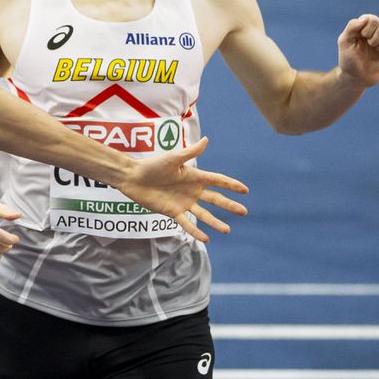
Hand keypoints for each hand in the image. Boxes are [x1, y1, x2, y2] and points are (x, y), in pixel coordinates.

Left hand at [118, 137, 248, 242]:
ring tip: (227, 230)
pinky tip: (206, 239)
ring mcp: (183, 202)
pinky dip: (196, 232)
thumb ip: (190, 152)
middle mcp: (192, 190)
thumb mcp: (172, 158)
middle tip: (244, 212)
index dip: (231, 185)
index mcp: (194, 176)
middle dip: (229, 205)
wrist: (133, 178)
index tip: (245, 190)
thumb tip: (206, 140)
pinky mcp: (172, 212)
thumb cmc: (152, 165)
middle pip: (215, 199)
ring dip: (215, 222)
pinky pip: (186, 223)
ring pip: (203, 214)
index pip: (217, 181)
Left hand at [338, 14, 378, 88]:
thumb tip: (366, 18)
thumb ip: (352, 27)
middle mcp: (375, 33)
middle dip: (374, 37)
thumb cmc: (348, 59)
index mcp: (363, 28)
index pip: (372, 19)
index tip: (362, 36)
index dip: (368, 27)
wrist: (355, 77)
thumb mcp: (344, 42)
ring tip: (375, 51)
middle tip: (369, 45)